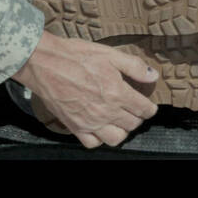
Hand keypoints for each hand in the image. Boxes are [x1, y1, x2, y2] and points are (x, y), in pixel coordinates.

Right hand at [14, 30, 158, 147]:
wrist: (44, 63)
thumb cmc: (75, 55)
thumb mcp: (108, 53)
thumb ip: (133, 66)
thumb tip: (153, 76)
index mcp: (116, 92)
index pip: (144, 109)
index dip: (150, 107)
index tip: (148, 105)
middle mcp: (105, 111)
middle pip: (132, 124)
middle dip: (137, 117)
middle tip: (133, 108)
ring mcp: (90, 122)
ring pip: (116, 138)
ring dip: (121, 130)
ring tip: (118, 119)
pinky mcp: (75, 127)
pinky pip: (93, 143)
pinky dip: (100, 138)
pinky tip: (99, 126)